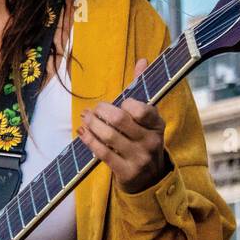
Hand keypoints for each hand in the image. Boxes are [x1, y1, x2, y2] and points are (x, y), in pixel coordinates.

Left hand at [76, 58, 167, 193]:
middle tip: (93, 110)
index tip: (119, 104)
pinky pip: (102, 153)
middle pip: (120, 120)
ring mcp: (139, 158)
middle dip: (101, 111)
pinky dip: (89, 140)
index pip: (142, 109)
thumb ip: (142, 90)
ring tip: (85, 119)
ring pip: (109, 136)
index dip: (126, 104)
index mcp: (158, 125)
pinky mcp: (126, 172)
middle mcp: (151, 141)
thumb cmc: (143, 140)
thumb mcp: (148, 118)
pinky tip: (82, 133)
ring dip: (91, 125)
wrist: (150, 179)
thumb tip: (143, 60)